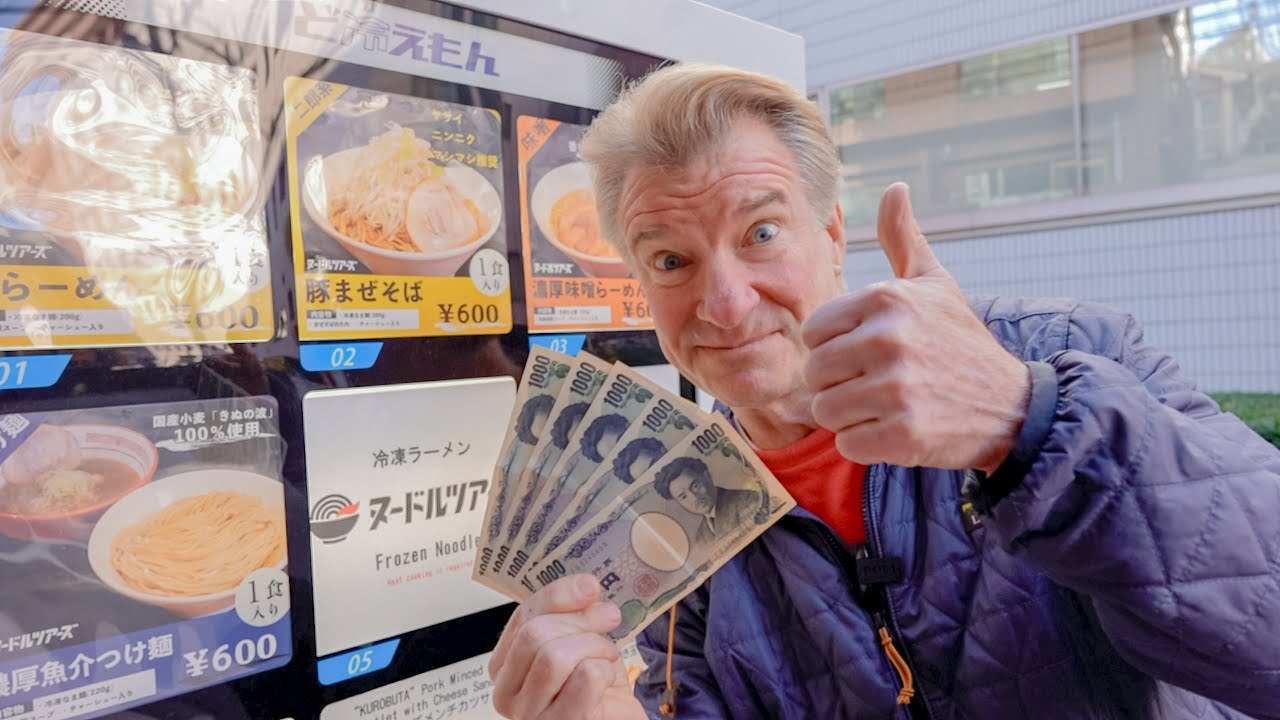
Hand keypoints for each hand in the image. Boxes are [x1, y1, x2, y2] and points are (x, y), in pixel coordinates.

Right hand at [490, 575, 644, 719]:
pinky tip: (606, 680)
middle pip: (534, 634)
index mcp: (505, 665)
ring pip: (555, 656)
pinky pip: (585, 678)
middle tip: (609, 617)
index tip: (589, 586)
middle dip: (580, 620)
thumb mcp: (578, 641)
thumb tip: (584, 586)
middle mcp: (507, 692)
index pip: (522, 617)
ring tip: (606, 655)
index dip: (558, 596)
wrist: (614, 718)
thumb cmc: (596, 687)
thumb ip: (571, 615)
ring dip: (594, 646)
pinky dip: (604, 670)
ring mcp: (529, 714)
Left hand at [801, 183, 1030, 472]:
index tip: (868, 353)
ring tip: (888, 406)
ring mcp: (896, 388)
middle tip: (879, 384)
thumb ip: (904, 239)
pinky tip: (897, 430)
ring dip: (851, 416)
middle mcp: (889, 339)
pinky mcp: (903, 434)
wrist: (1012, 407)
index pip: (813, 330)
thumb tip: (893, 188)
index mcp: (887, 299)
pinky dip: (867, 444)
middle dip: (839, 384)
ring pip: (826, 410)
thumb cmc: (960, 343)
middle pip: (815, 372)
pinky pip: (847, 444)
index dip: (835, 347)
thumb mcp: (936, 285)